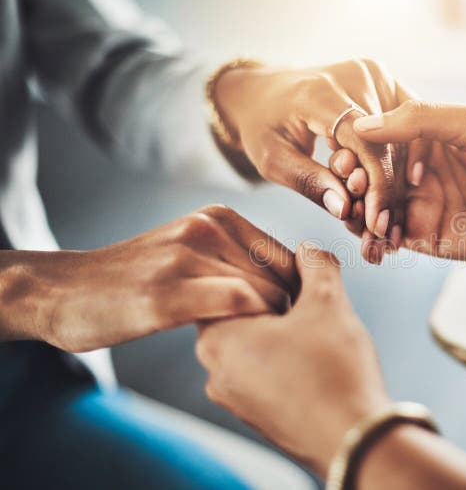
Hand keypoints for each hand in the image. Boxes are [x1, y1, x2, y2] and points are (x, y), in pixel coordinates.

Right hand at [0, 205, 296, 351]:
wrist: (64, 290)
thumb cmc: (134, 280)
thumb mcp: (189, 251)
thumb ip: (233, 260)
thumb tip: (288, 291)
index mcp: (218, 217)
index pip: (286, 258)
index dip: (298, 296)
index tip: (292, 326)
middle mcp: (207, 228)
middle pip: (280, 276)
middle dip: (289, 314)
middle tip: (280, 346)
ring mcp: (187, 258)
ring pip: (264, 290)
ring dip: (272, 326)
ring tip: (261, 351)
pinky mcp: (168, 293)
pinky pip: (238, 303)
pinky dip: (251, 327)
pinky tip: (237, 348)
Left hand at [195, 243, 390, 475]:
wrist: (355, 441)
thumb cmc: (335, 372)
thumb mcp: (328, 302)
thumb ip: (315, 266)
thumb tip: (308, 251)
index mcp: (218, 337)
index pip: (227, 283)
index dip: (265, 268)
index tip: (298, 270)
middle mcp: (214, 371)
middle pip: (240, 313)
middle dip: (276, 298)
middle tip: (311, 296)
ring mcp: (234, 398)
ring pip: (252, 343)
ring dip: (282, 328)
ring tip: (319, 328)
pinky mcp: (256, 416)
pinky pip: (263, 372)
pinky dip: (285, 357)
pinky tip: (318, 358)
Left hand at [214, 59, 414, 239]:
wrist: (265, 91)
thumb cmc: (264, 127)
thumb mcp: (273, 160)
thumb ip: (308, 182)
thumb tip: (345, 211)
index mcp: (321, 92)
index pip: (365, 141)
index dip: (376, 185)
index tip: (377, 223)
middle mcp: (354, 75)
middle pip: (387, 142)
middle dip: (383, 189)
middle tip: (374, 226)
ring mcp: (373, 74)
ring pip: (400, 138)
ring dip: (391, 178)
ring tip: (372, 207)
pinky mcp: (384, 80)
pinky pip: (402, 126)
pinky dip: (396, 160)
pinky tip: (384, 187)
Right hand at [351, 101, 465, 263]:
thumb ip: (423, 119)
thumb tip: (365, 124)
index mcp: (427, 135)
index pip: (378, 136)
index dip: (356, 146)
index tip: (346, 156)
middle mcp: (418, 168)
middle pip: (369, 174)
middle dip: (353, 183)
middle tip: (351, 190)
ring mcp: (420, 204)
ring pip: (372, 208)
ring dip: (358, 214)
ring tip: (361, 218)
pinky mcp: (426, 238)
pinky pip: (389, 240)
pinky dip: (374, 243)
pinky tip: (375, 245)